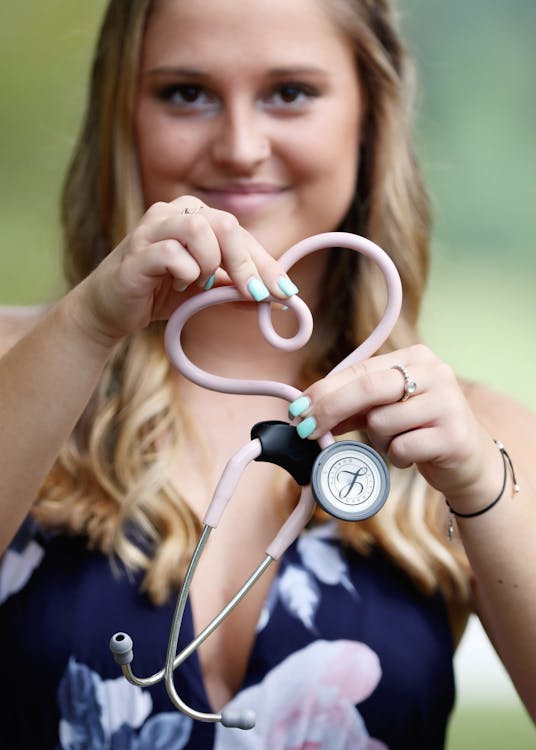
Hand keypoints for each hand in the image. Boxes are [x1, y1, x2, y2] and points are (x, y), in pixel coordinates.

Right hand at [67, 196, 298, 345]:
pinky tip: (179, 285)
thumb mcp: (205, 293)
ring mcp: (152, 228)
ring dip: (211, 265)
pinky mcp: (136, 251)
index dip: (267, 264)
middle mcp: (174, 213)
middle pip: (226, 225)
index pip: (240, 234)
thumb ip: (235, 290)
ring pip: (200, 230)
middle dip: (248, 264)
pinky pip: (172, 253)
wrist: (109, 310)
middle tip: (258, 296)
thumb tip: (274, 299)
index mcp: (195, 215)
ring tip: (200, 286)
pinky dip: (185, 273)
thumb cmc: (158, 292)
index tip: (287, 292)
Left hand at [289, 344, 503, 510]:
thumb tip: (306, 411)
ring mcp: (447, 402)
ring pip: (382, 422)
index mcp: (416, 357)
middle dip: (330, 410)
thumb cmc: (420, 430)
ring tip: (398, 443)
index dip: (324, 390)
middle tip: (307, 431)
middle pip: (368, 389)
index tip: (298, 409)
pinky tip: (412, 456)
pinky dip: (396, 457)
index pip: (359, 370)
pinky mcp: (453, 435)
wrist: (469, 461)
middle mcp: (434, 372)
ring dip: (378, 441)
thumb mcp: (386, 409)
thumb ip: (352, 405)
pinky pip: (401, 448)